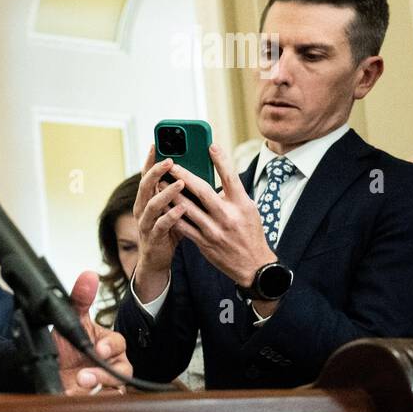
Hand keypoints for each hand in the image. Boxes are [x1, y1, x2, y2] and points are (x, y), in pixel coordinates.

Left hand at [53, 271, 131, 394]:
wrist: (48, 371)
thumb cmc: (65, 347)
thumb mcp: (69, 321)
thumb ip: (80, 299)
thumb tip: (89, 276)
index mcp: (108, 345)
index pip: (119, 344)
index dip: (110, 347)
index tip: (98, 349)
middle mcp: (111, 366)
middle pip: (122, 372)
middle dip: (105, 375)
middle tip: (85, 375)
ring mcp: (105, 385)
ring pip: (115, 391)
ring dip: (97, 390)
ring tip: (77, 386)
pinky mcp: (96, 401)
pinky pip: (102, 405)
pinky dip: (88, 402)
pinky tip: (73, 397)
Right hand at [131, 144, 188, 301]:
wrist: (156, 259)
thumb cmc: (167, 230)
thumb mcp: (171, 206)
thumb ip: (178, 192)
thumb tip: (194, 170)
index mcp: (146, 198)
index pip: (146, 174)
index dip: (150, 160)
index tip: (156, 144)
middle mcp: (142, 208)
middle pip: (145, 185)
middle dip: (156, 171)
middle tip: (169, 160)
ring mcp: (146, 223)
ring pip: (152, 204)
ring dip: (166, 192)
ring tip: (180, 182)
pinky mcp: (153, 238)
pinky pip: (161, 225)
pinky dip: (171, 216)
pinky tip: (182, 209)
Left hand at [164, 144, 275, 288]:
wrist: (253, 266)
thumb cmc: (250, 232)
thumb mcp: (248, 209)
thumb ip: (232, 194)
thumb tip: (214, 177)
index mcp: (242, 204)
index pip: (231, 178)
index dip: (221, 160)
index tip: (210, 145)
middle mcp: (228, 216)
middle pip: (203, 191)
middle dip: (184, 176)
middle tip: (170, 164)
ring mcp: (215, 230)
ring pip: (187, 208)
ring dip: (171, 194)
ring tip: (159, 182)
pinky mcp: (204, 242)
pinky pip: (183, 226)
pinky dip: (171, 214)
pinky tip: (161, 205)